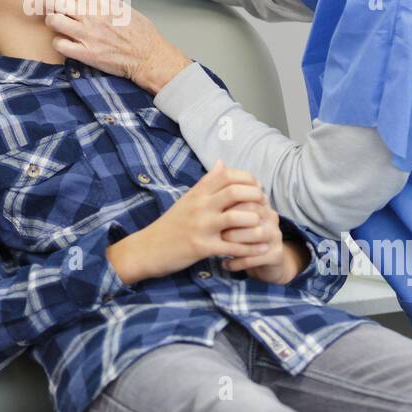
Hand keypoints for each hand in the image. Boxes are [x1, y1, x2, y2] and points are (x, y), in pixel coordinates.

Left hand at [40, 0, 191, 94]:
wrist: (148, 56)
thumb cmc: (138, 32)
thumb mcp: (122, 7)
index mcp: (102, 3)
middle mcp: (93, 16)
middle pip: (57, 0)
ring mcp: (88, 35)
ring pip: (55, 20)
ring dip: (50, 20)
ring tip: (53, 21)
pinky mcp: (87, 54)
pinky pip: (61, 45)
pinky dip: (58, 42)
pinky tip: (63, 41)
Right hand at [109, 160, 267, 283]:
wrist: (148, 248)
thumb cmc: (171, 224)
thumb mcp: (187, 199)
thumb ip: (206, 182)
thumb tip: (222, 162)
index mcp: (197, 192)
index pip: (227, 174)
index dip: (248, 178)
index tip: (257, 187)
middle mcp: (200, 206)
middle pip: (235, 191)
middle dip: (256, 196)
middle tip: (264, 204)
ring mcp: (201, 226)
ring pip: (237, 218)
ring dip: (255, 221)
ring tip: (264, 225)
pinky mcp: (201, 247)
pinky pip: (232, 247)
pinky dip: (250, 248)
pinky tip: (261, 248)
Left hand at [220, 201, 308, 284]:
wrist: (269, 262)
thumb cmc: (246, 236)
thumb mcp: (239, 221)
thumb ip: (229, 210)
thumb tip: (206, 201)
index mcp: (261, 206)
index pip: (247, 199)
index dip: (229, 206)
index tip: (213, 214)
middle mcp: (271, 218)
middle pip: (252, 214)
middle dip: (232, 223)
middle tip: (216, 230)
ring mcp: (276, 237)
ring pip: (257, 234)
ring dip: (236, 241)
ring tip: (220, 247)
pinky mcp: (276, 255)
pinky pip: (256, 258)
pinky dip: (237, 262)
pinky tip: (225, 264)